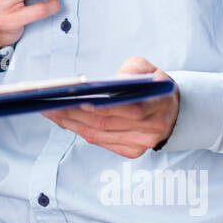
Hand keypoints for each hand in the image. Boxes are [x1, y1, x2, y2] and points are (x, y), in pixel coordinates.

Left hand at [41, 56, 179, 157]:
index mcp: (158, 105)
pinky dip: (78, 130)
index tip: (76, 98)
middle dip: (73, 112)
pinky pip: (99, 141)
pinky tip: (63, 119)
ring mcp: (140, 144)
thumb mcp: (149, 69)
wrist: (173, 111)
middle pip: (104, 123)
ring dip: (69, 122)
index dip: (101, 106)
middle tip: (48, 102)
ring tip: (48, 109)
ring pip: (98, 135)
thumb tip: (105, 82)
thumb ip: (131, 70)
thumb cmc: (155, 86)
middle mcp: (150, 129)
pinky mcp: (131, 152)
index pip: (128, 109)